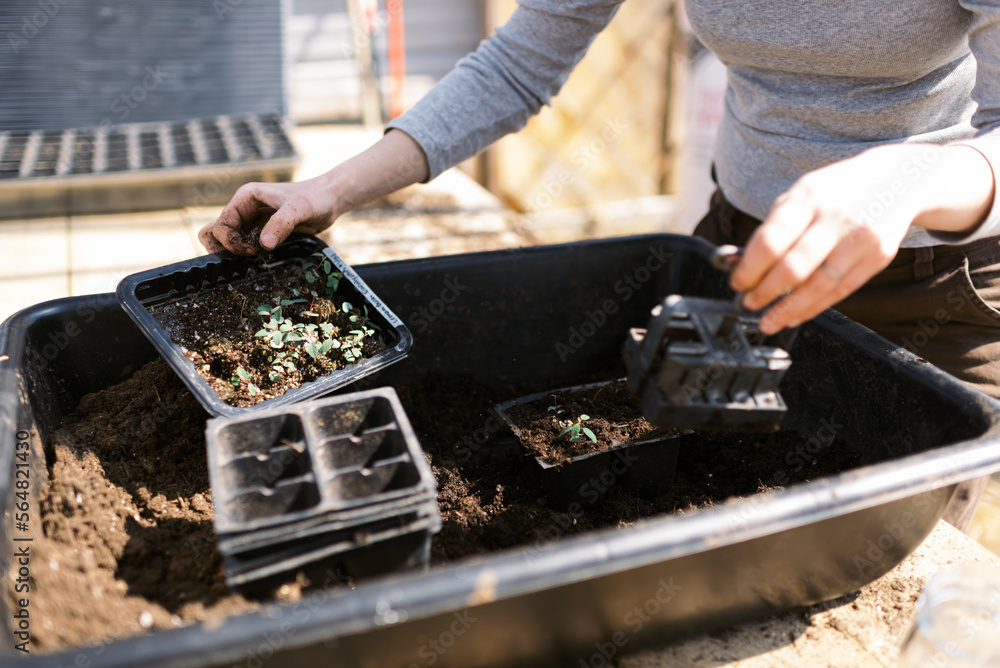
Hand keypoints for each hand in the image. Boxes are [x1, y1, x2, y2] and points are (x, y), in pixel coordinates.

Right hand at [198, 129, 429, 254]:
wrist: (331, 199)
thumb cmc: (315, 198)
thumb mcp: (299, 209)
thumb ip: (281, 224)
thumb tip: (264, 245)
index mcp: (245, 198)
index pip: (221, 224)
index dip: (231, 242)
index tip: (252, 251)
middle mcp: (244, 208)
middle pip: (216, 232)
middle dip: (226, 248)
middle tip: (249, 257)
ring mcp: (252, 220)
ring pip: (229, 240)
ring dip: (237, 253)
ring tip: (257, 259)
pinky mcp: (263, 231)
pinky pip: (245, 244)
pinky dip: (248, 254)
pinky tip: (264, 259)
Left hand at [730, 144, 994, 333]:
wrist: (898, 180)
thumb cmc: (836, 192)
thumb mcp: (801, 195)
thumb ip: (774, 227)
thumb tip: (740, 262)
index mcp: (807, 198)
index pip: (770, 241)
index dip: (750, 269)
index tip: (737, 283)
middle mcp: (834, 217)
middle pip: (793, 267)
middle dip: (765, 292)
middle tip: (749, 304)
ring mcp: (859, 238)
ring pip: (818, 285)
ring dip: (788, 309)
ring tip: (769, 321)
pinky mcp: (878, 256)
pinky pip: (840, 291)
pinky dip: (814, 308)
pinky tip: (795, 316)